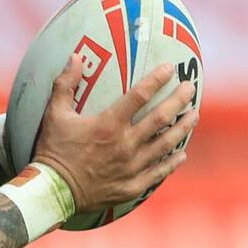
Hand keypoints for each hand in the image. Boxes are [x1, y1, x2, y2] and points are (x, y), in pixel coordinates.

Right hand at [29, 55, 197, 212]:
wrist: (53, 191)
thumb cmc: (53, 150)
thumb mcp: (54, 114)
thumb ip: (65, 84)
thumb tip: (75, 56)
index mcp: (108, 124)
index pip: (139, 96)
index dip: (157, 79)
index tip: (169, 68)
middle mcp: (125, 144)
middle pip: (160, 118)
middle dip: (179, 100)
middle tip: (190, 88)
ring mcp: (132, 167)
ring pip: (166, 144)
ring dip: (183, 128)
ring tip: (194, 116)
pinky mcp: (132, 185)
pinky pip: (159, 172)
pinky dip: (172, 162)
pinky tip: (182, 153)